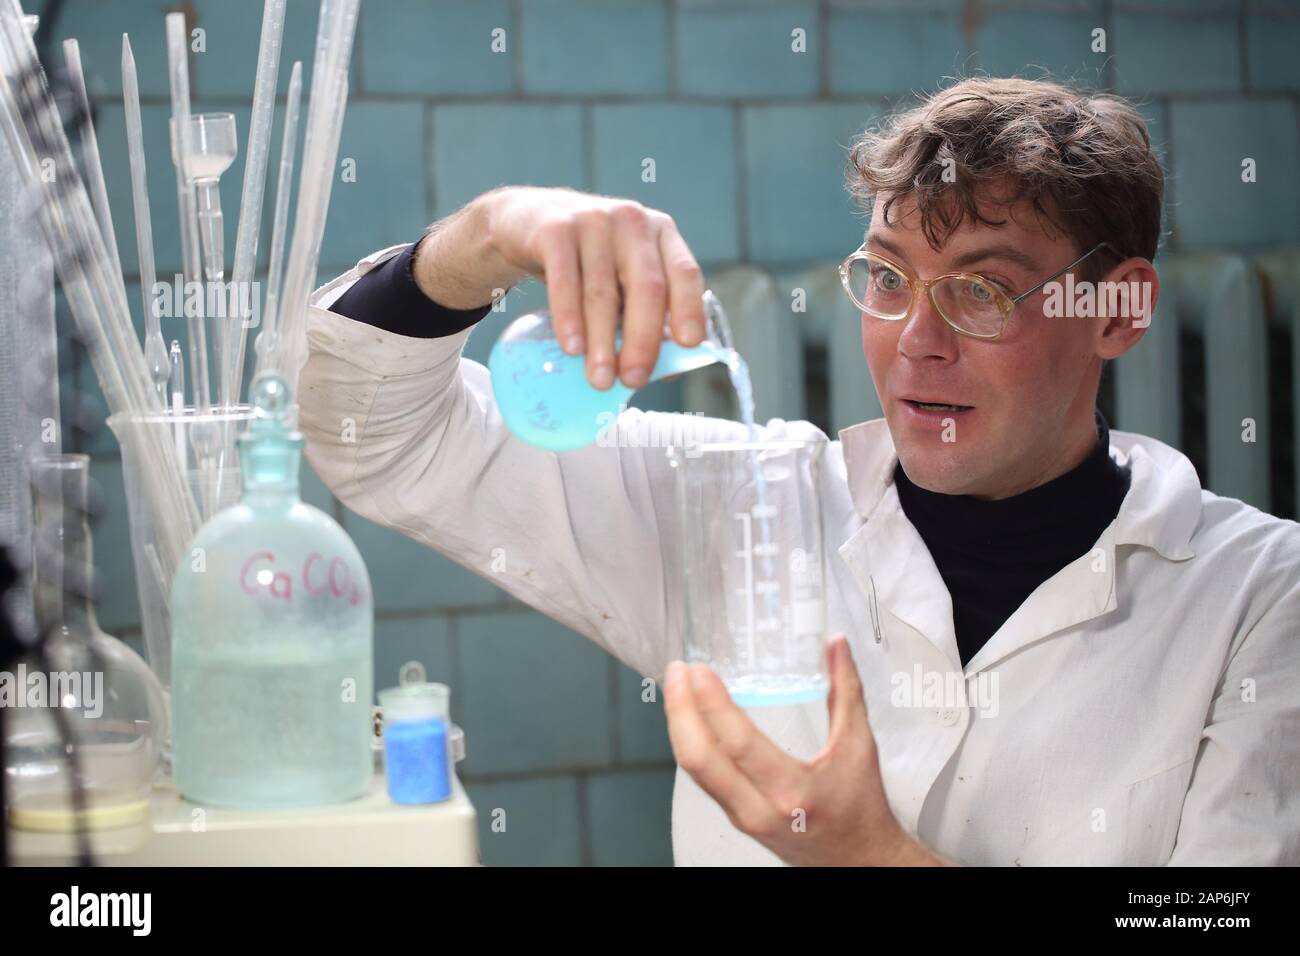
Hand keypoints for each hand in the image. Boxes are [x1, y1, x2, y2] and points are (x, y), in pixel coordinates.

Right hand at [415, 186, 706, 390]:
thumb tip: (666, 370)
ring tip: (599, 379)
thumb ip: (647, 316)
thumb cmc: (588, 260)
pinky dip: (569, 319)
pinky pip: (564, 281)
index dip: (689, 309)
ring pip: (603, 291)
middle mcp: (633, 222)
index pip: (685, 272)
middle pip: (646, 287)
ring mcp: (593, 220)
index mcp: (661, 235)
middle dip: (642, 340)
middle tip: (633, 380)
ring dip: (602, 342)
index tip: (689, 345)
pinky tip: (572, 348)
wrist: (528, 221)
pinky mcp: (555, 229)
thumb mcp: (623, 278)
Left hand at [663, 634, 952, 865]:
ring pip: (694, 770)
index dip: (711, 702)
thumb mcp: (860, 746)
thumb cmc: (862, 811)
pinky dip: (690, 743)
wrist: (860, 862)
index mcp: (792, 790)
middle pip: (699, 759)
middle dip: (680, 709)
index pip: (737, 743)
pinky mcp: (736, 817)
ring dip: (680, 724)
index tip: (699, 670)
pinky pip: (702, 778)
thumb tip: (836, 644)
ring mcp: (742, 816)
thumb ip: (847, 690)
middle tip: (677, 671)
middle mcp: (759, 808)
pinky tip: (688, 717)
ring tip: (676, 686)